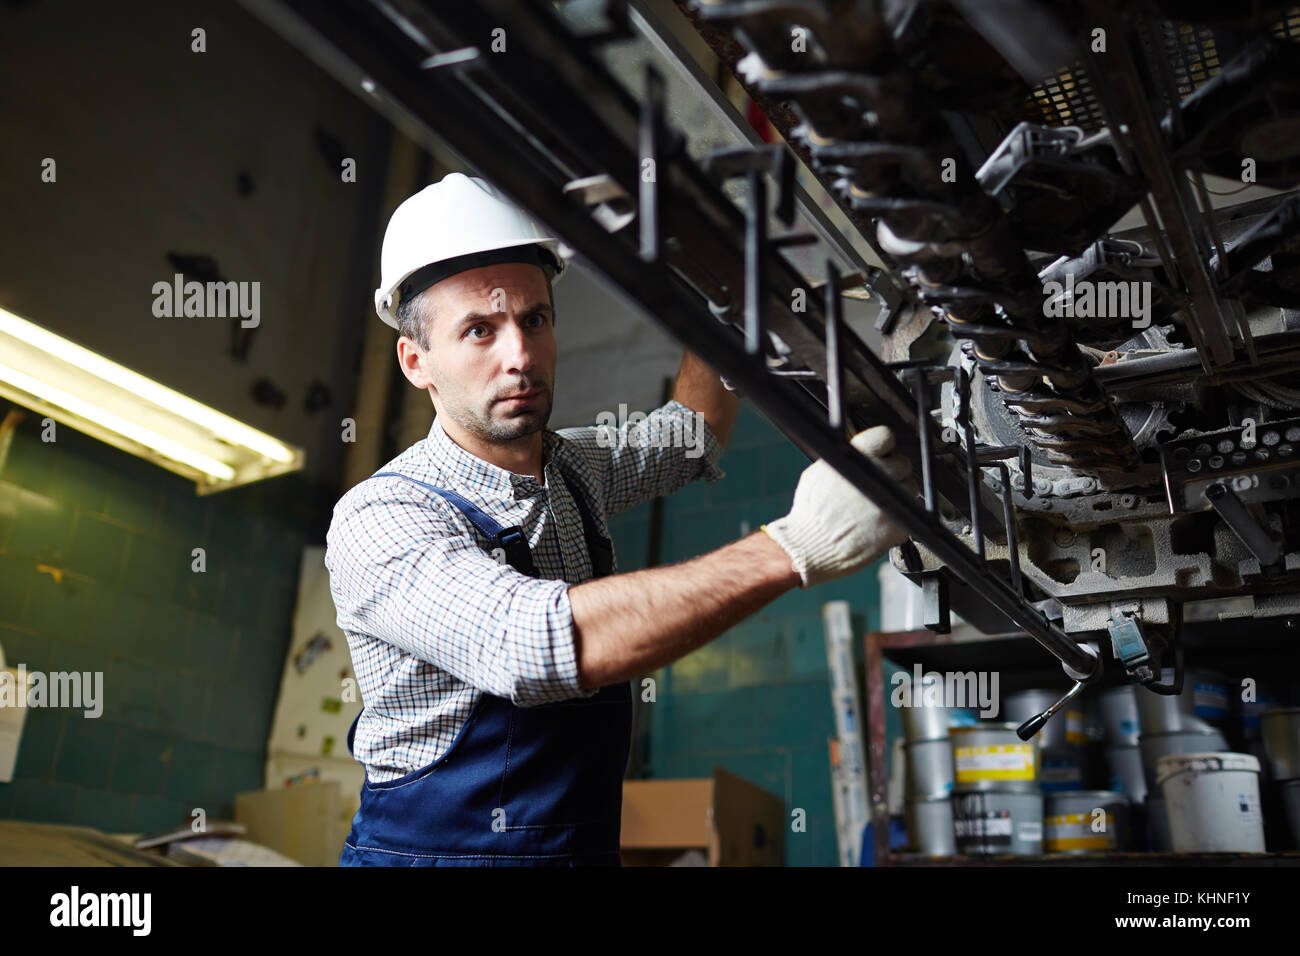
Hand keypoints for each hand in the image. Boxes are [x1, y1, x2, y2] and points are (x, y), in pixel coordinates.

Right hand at [763, 426, 910, 587]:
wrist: (810, 548)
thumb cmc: (811, 514)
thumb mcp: (819, 473)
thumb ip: (845, 460)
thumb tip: (859, 451)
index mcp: (856, 459)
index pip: (885, 437)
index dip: (885, 447)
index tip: (883, 454)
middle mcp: (876, 476)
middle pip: (902, 464)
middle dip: (892, 473)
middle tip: (877, 486)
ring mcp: (890, 501)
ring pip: (910, 489)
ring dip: (898, 496)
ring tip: (876, 507)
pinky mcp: (898, 526)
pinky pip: (909, 516)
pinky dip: (896, 520)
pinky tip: (877, 523)